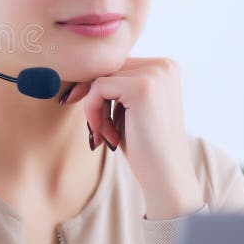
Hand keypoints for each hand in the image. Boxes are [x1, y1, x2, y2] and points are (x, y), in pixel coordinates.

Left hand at [61, 57, 203, 218]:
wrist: (165, 178)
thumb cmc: (143, 146)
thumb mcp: (127, 108)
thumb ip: (114, 85)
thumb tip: (78, 65)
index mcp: (165, 67)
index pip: (116, 65)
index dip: (96, 89)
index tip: (86, 113)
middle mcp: (164, 65)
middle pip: (106, 69)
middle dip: (94, 100)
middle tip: (97, 132)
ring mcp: (155, 73)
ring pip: (99, 79)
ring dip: (95, 110)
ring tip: (106, 136)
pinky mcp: (142, 87)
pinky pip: (97, 88)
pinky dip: (92, 112)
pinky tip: (105, 136)